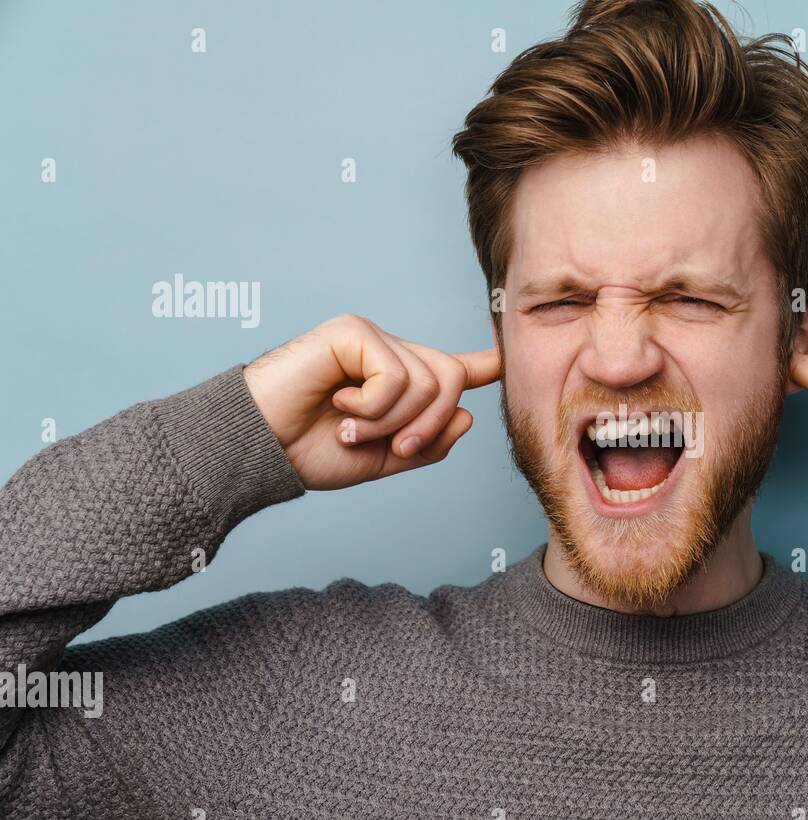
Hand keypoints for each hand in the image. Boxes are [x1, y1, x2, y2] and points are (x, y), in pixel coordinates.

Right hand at [242, 313, 499, 490]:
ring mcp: (371, 339)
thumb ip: (426, 443)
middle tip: (395, 447)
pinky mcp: (352, 332)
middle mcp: (390, 354)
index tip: (508, 357)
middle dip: (432, 423)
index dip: (483, 364)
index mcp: (398, 384)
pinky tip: (340, 408)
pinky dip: (374, 407)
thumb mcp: (380, 459)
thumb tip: (468, 415)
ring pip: (428, 381)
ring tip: (351, 430)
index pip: (450, 369)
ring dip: (393, 421)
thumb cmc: (309, 452)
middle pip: (450, 379)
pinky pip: (397, 375)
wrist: (260, 450)